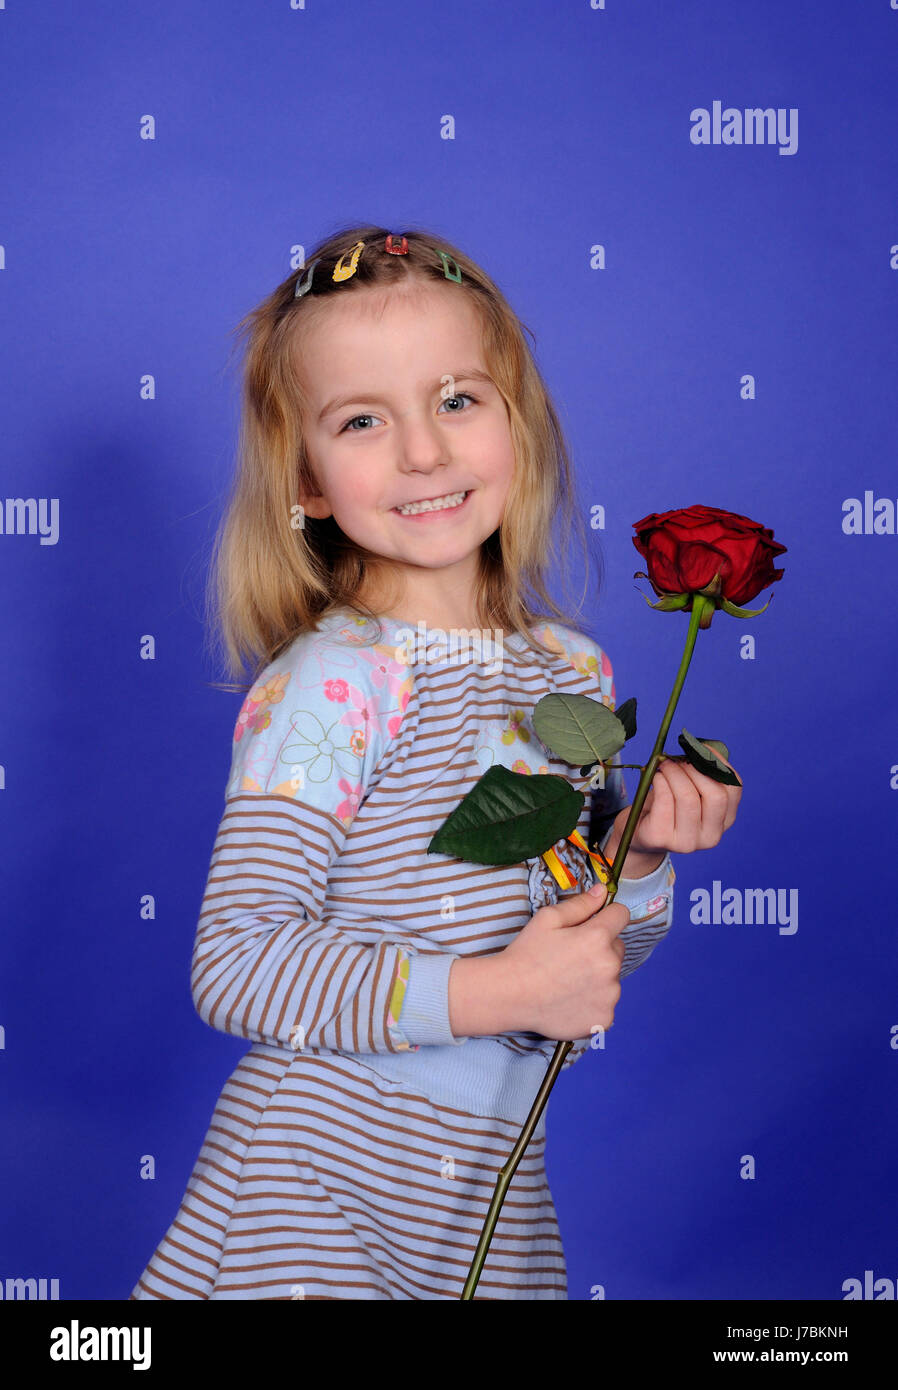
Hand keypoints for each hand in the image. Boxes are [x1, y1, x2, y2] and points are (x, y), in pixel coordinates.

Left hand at [625, 743, 741, 856]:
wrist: (639, 835)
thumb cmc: (667, 807)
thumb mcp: (690, 791)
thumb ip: (700, 774)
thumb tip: (697, 749)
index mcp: (724, 821)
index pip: (734, 790)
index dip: (718, 764)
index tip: (699, 749)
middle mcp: (711, 836)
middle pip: (715, 796)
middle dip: (694, 770)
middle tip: (675, 759)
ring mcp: (687, 842)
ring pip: (688, 798)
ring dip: (674, 773)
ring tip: (663, 766)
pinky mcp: (661, 838)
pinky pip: (665, 802)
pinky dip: (660, 782)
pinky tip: (655, 778)